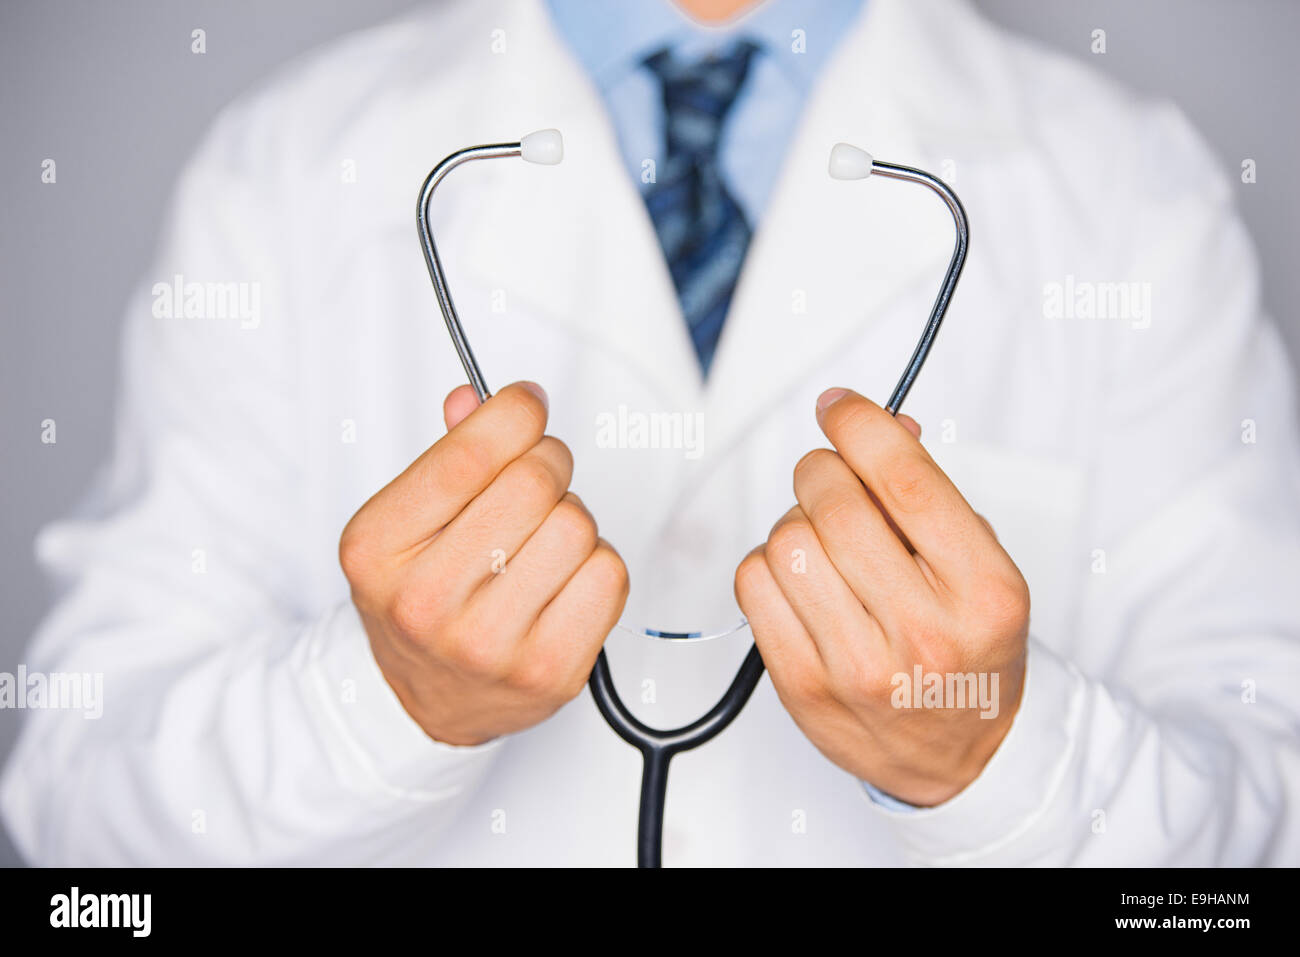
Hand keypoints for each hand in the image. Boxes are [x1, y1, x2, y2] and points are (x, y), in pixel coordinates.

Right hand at [339, 382, 628, 745]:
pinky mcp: (548, 671)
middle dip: (547, 464)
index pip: (469, 454)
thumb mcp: (403, 526)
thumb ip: (444, 457)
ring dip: (571, 519)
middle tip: (536, 480)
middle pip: (535, 482)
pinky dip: (597, 564)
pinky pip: (608, 574)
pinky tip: (562, 582)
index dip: (514, 413)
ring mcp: (488, 644)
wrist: (428, 702)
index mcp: (378, 550)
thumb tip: (478, 398)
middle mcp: (425, 602)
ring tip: (540, 543)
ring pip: (577, 525)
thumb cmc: (422, 601)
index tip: (525, 406)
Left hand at [734, 388, 1028, 805]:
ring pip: (785, 541)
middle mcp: (923, 633)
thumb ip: (928, 494)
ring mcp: (857, 666)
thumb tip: (877, 425)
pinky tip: (801, 581)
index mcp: (983, 593)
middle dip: (821, 471)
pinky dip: (768, 564)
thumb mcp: (980, 567)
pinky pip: (753, 584)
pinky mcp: (802, 686)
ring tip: (824, 544)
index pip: (905, 480)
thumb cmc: (968, 652)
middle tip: (831, 478)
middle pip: (834, 504)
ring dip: (795, 522)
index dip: (859, 424)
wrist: (960, 758)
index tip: (839, 407)